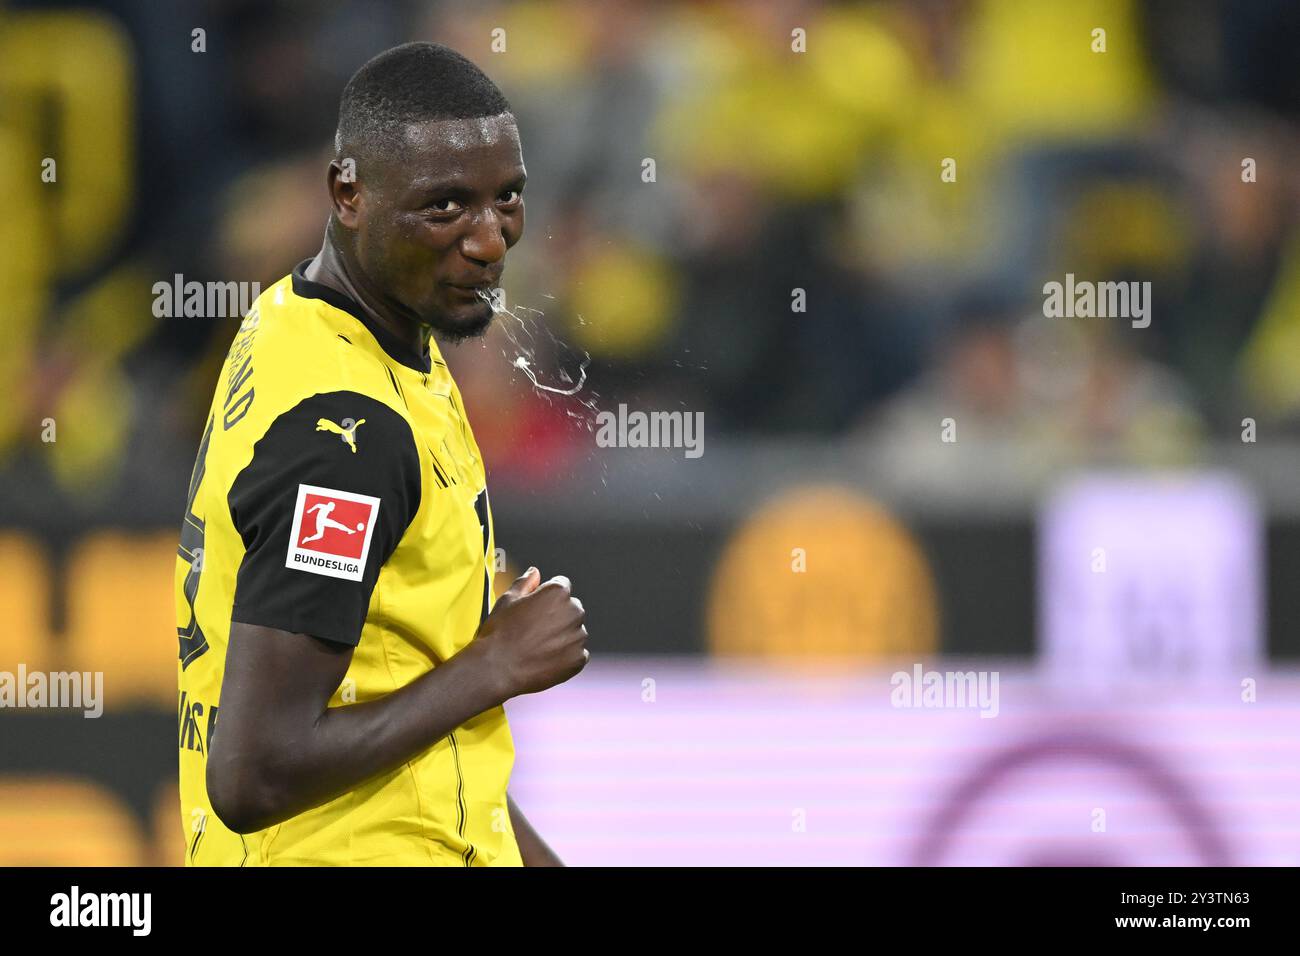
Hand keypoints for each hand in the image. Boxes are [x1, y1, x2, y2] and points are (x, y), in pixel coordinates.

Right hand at [474, 567, 588, 698]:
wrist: (497, 668)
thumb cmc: (500, 632)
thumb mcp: (508, 600)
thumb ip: (525, 582)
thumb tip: (535, 572)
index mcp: (558, 592)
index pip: (562, 585)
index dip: (546, 597)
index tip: (534, 610)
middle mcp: (573, 611)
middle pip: (571, 608)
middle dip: (558, 615)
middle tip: (533, 630)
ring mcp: (578, 636)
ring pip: (574, 631)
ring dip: (562, 636)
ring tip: (537, 647)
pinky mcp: (578, 659)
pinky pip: (576, 653)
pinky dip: (565, 656)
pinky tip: (545, 659)